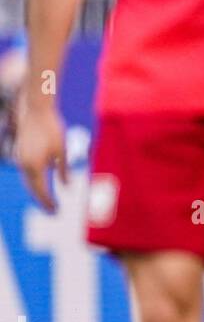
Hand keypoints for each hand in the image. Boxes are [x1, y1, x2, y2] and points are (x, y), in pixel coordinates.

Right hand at [15, 97, 66, 211]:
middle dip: (42, 200)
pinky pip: (26, 172)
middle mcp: (23, 164)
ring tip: (48, 202)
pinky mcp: (19, 153)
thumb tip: (66, 186)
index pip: (41, 190)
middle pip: (32, 188)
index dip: (48, 202)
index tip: (57, 211)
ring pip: (28, 180)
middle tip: (54, 212)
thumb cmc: (52, 128)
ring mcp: (19, 159)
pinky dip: (34, 181)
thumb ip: (63, 169)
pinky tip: (41, 185)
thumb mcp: (62, 149)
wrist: (35, 110)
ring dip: (37, 191)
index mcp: (34, 165)